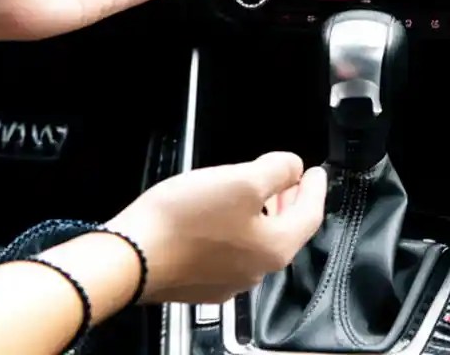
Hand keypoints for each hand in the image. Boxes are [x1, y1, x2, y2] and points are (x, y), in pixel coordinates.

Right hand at [104, 152, 327, 303]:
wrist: (133, 257)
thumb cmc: (185, 221)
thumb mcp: (242, 180)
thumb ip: (277, 171)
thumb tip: (293, 168)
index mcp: (275, 247)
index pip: (311, 215)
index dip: (315, 188)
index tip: (316, 172)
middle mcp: (256, 271)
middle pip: (286, 232)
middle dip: (291, 202)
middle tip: (292, 182)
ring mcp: (228, 280)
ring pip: (257, 243)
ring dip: (263, 215)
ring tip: (258, 194)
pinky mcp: (201, 282)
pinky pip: (230, 253)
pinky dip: (236, 230)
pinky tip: (221, 217)